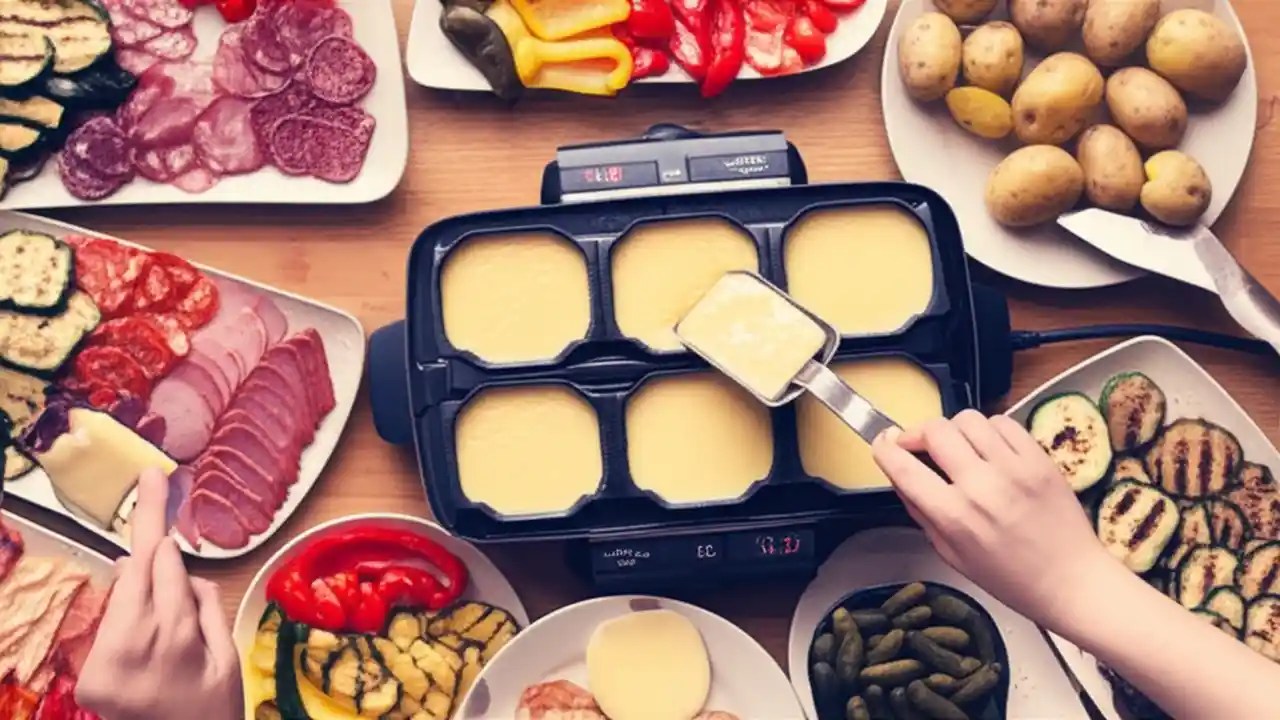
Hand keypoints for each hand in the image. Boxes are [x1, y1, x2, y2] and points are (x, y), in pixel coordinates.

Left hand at [76, 468, 241, 719]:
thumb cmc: (213, 712)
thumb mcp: (228, 659)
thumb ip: (207, 609)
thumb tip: (184, 571)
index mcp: (175, 638)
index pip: (166, 564)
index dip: (163, 524)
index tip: (160, 482)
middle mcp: (135, 643)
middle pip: (138, 567)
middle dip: (145, 523)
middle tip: (152, 477)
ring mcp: (106, 660)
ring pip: (123, 590)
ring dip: (141, 569)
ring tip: (156, 538)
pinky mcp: (90, 675)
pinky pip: (113, 621)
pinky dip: (129, 604)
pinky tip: (145, 596)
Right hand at [871, 410, 1117, 627]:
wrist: (1071, 581)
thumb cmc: (1011, 578)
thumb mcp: (952, 556)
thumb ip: (922, 514)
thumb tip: (901, 478)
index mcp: (954, 516)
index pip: (903, 467)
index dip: (884, 449)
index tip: (882, 443)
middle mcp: (981, 486)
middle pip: (934, 430)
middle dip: (917, 434)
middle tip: (918, 446)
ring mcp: (1013, 468)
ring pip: (968, 419)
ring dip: (953, 429)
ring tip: (957, 446)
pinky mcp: (1039, 459)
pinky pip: (1003, 423)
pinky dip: (987, 429)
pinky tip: (988, 447)